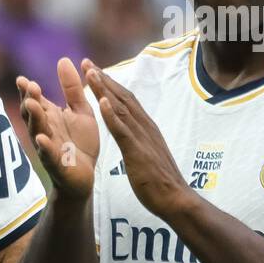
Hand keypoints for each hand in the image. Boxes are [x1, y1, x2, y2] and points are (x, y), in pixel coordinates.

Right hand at [16, 57, 98, 199]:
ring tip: (32, 105)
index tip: (22, 79)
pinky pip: (49, 155)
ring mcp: (49, 147)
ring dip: (34, 118)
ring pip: (38, 131)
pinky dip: (45, 147)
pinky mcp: (57, 164)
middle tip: (29, 86)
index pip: (35, 100)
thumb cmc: (79, 143)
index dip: (28, 91)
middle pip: (33, 113)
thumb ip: (72, 88)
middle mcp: (45, 130)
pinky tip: (42, 139)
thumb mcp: (80, 111)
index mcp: (49, 117)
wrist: (85, 175)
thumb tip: (63, 59)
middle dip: (30, 100)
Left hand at [83, 60, 192, 218]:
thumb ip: (138, 141)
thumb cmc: (159, 182)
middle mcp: (145, 127)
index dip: (110, 84)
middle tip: (87, 62)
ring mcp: (142, 138)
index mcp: (145, 128)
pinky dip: (112, 115)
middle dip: (104, 79)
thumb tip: (131, 134)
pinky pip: (123, 130)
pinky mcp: (138, 151)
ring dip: (105, 89)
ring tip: (90, 73)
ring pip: (121, 108)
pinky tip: (101, 103)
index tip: (94, 70)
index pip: (126, 100)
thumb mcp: (146, 154)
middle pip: (122, 97)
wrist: (176, 200)